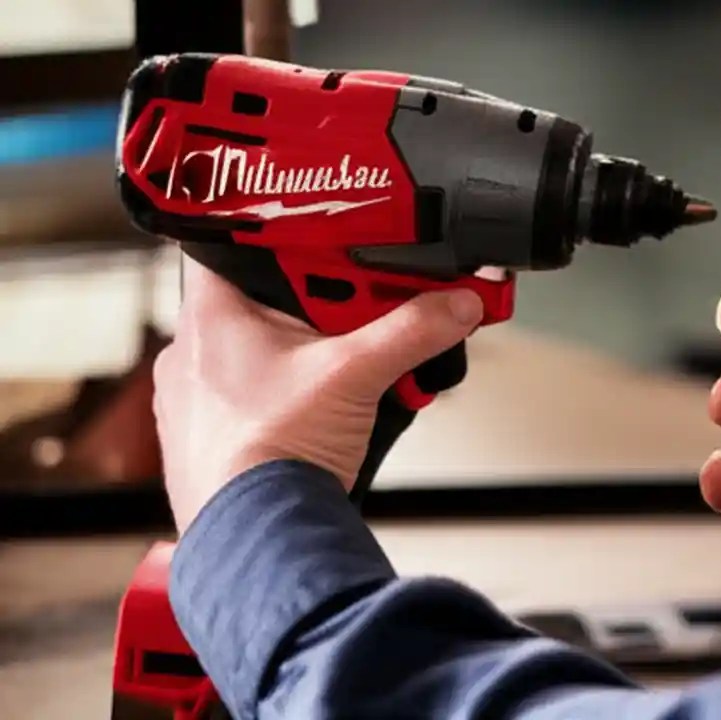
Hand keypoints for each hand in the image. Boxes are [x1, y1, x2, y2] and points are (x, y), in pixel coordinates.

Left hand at [153, 261, 482, 533]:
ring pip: (269, 353)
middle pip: (271, 299)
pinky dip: (301, 400)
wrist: (254, 545)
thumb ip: (413, 330)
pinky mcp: (217, 441)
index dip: (286, 235)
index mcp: (209, 315)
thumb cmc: (269, 458)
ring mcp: (199, 402)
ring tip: (359, 371)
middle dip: (327, 310)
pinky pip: (263, 399)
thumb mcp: (357, 374)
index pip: (235, 241)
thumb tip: (456, 303)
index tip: (333, 245)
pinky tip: (333, 416)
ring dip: (318, 358)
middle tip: (366, 314)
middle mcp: (193, 354)